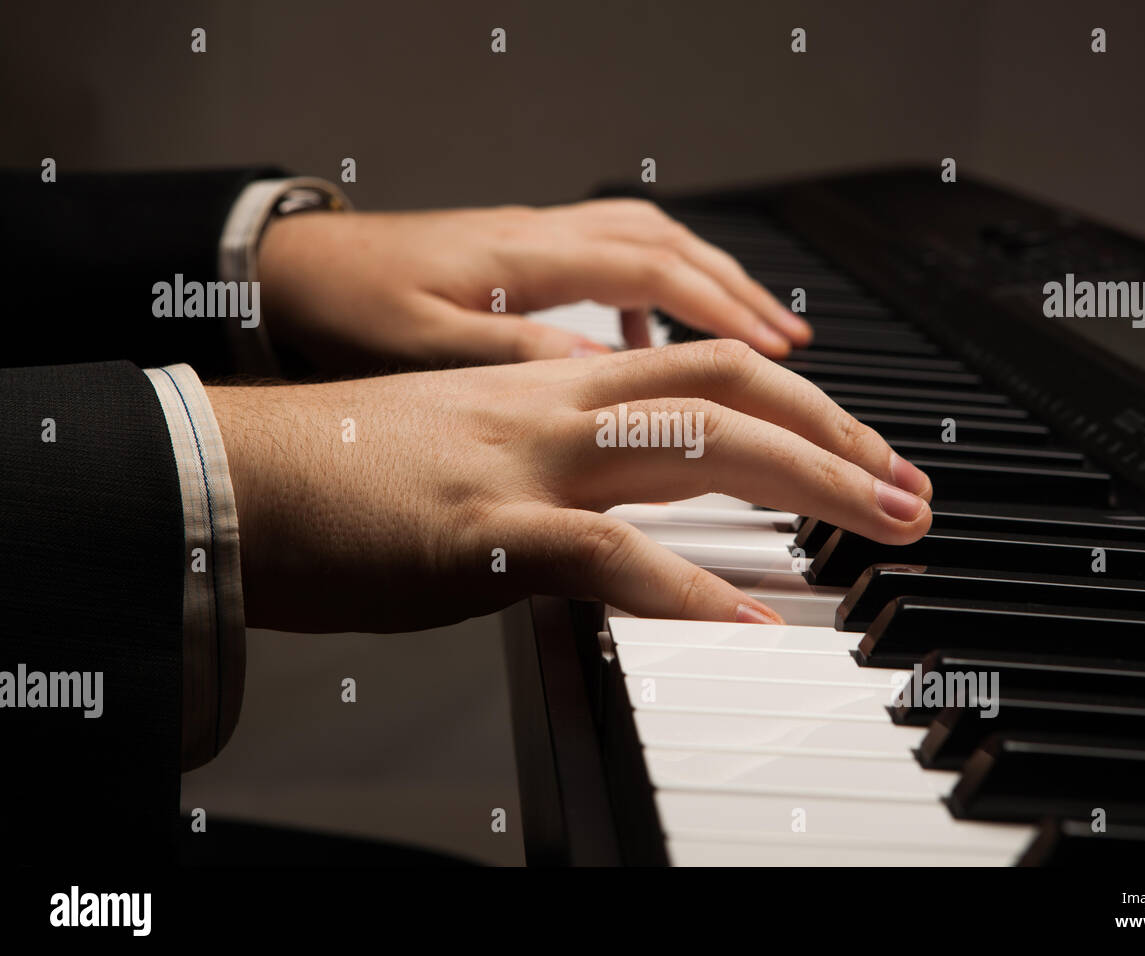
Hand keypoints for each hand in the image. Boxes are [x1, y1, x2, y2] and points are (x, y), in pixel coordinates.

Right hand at [206, 340, 930, 632]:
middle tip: (910, 489)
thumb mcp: (474, 457)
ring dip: (805, 482)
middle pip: (727, 394)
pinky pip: (601, 554)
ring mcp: (522, 464)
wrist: (231, 476)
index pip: (704, 376)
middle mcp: (553, 409)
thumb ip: (558, 480)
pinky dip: (684, 587)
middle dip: (836, 436)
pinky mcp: (480, 532)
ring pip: (693, 447)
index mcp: (551, 391)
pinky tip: (750, 619)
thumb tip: (626, 530)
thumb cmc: (343, 476)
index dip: (799, 408)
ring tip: (882, 524)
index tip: (859, 453)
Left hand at [256, 200, 812, 371]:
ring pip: (658, 248)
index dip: (731, 328)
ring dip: (720, 292)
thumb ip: (515, 357)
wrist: (290, 267)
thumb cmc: (345, 308)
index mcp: (529, 260)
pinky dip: (661, 294)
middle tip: (806, 361)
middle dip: (751, 310)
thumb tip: (605, 379)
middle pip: (679, 257)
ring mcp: (541, 242)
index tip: (788, 372)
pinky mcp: (527, 257)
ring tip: (766, 341)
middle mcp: (548, 239)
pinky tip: (661, 340)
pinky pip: (619, 257)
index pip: (661, 284)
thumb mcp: (422, 346)